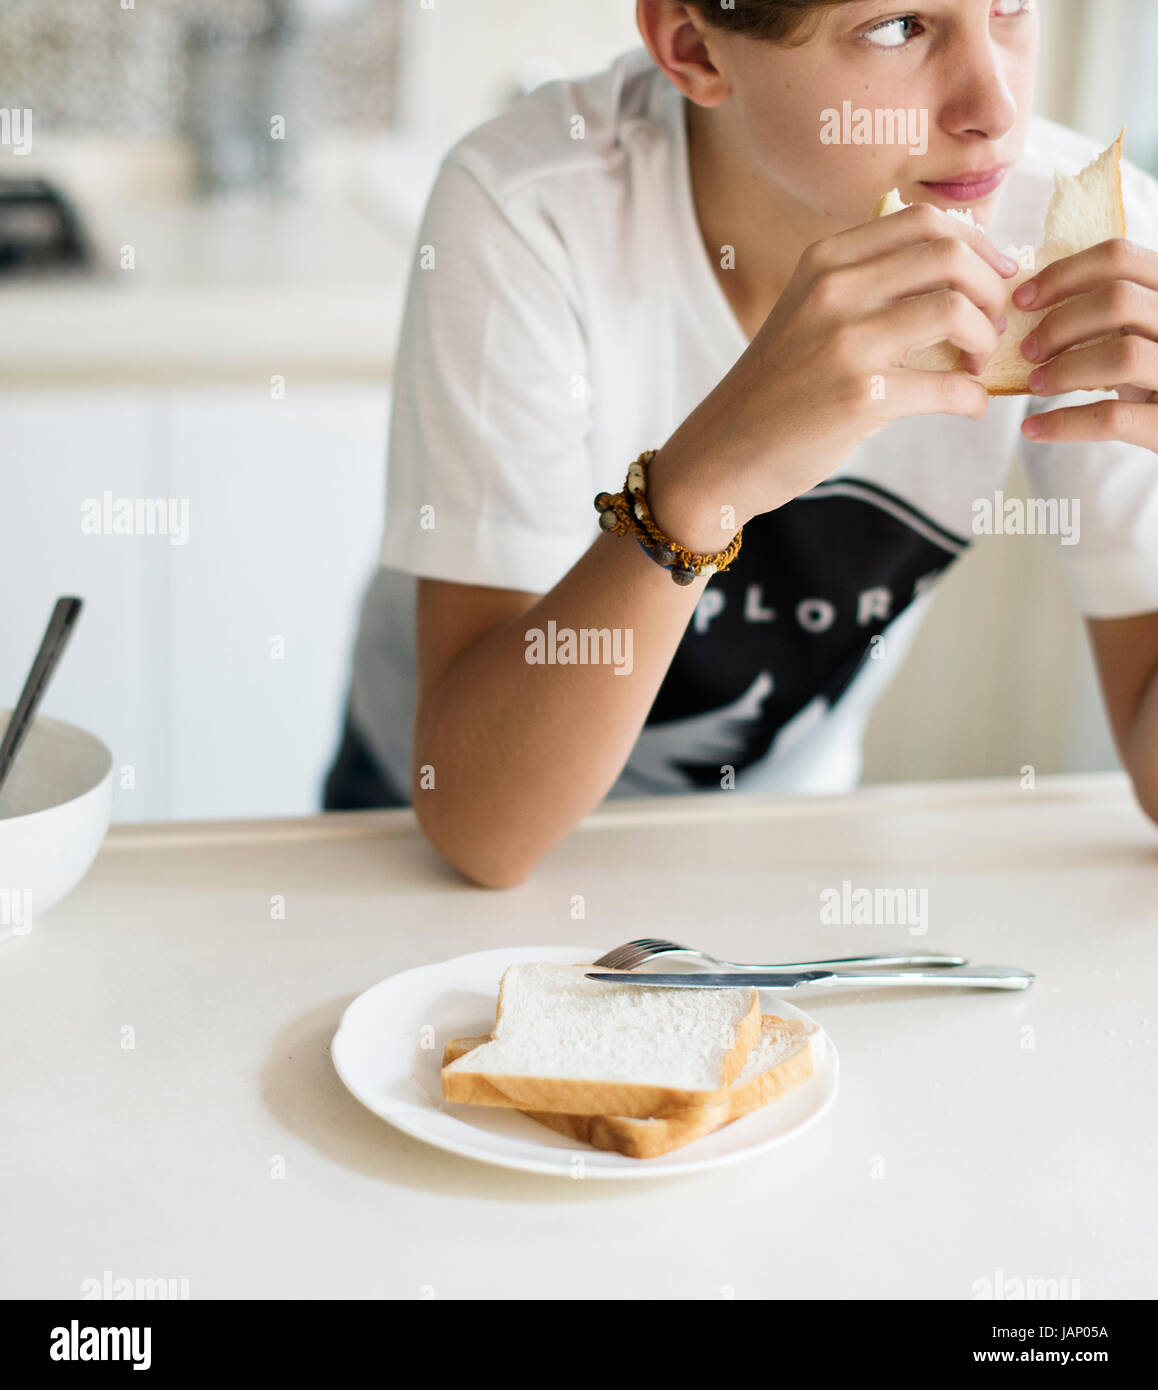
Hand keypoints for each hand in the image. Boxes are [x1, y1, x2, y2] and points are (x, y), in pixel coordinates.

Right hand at [663, 202, 1017, 525]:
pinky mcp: (861, 398)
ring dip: (986, 339)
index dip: (977, 243)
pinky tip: (968, 405)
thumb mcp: (808, 311)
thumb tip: (959, 267)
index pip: (924, 220)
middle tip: (994, 323)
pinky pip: (948, 387)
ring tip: (979, 363)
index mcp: (825, 261)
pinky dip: (973, 398)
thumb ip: (865, 283)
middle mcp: (834, 291)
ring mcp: (846, 344)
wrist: (725, 450)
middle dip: (992, 289)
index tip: (994, 274)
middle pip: (949, 256)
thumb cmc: (778, 386)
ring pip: (955, 311)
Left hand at [1016, 237, 1157, 451]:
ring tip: (1036, 383)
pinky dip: (1063, 423)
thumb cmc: (1148, 369)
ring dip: (1064, 369)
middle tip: (1028, 350)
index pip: (1120, 258)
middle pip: (1118, 300)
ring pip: (1123, 355)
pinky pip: (1113, 418)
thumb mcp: (1138, 327)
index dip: (1062, 275)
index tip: (1022, 300)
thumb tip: (1027, 301)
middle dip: (1060, 324)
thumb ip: (1104, 310)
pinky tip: (1033, 429)